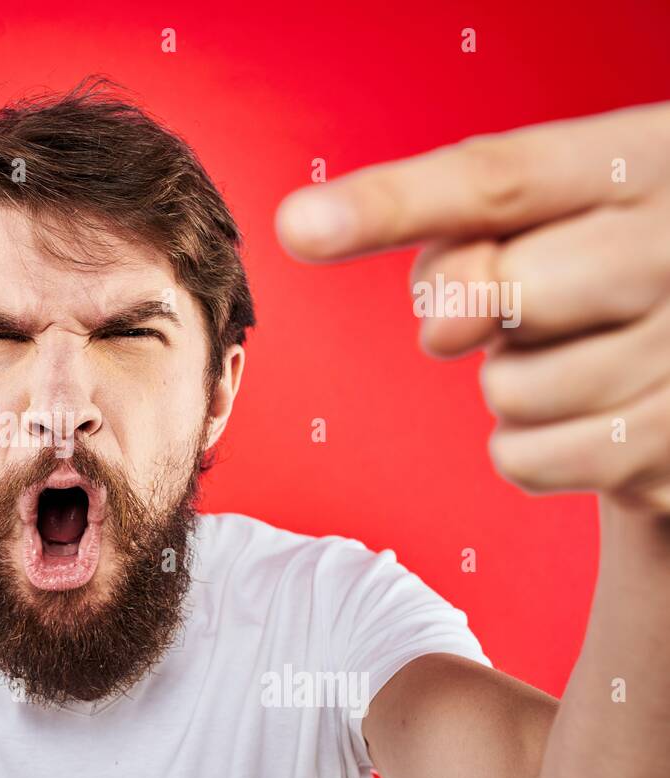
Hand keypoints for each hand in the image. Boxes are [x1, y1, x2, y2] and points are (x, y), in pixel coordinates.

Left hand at [275, 101, 669, 513]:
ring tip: (575, 359)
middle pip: (503, 288)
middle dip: (470, 309)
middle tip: (506, 309)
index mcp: (645, 160)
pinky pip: (529, 459)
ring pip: (510, 389)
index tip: (299, 225)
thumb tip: (443, 316)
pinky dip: (530, 449)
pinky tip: (583, 418)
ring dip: (512, 384)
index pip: (500, 179)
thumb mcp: (554, 223)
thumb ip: (477, 238)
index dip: (392, 203)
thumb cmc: (603, 275)